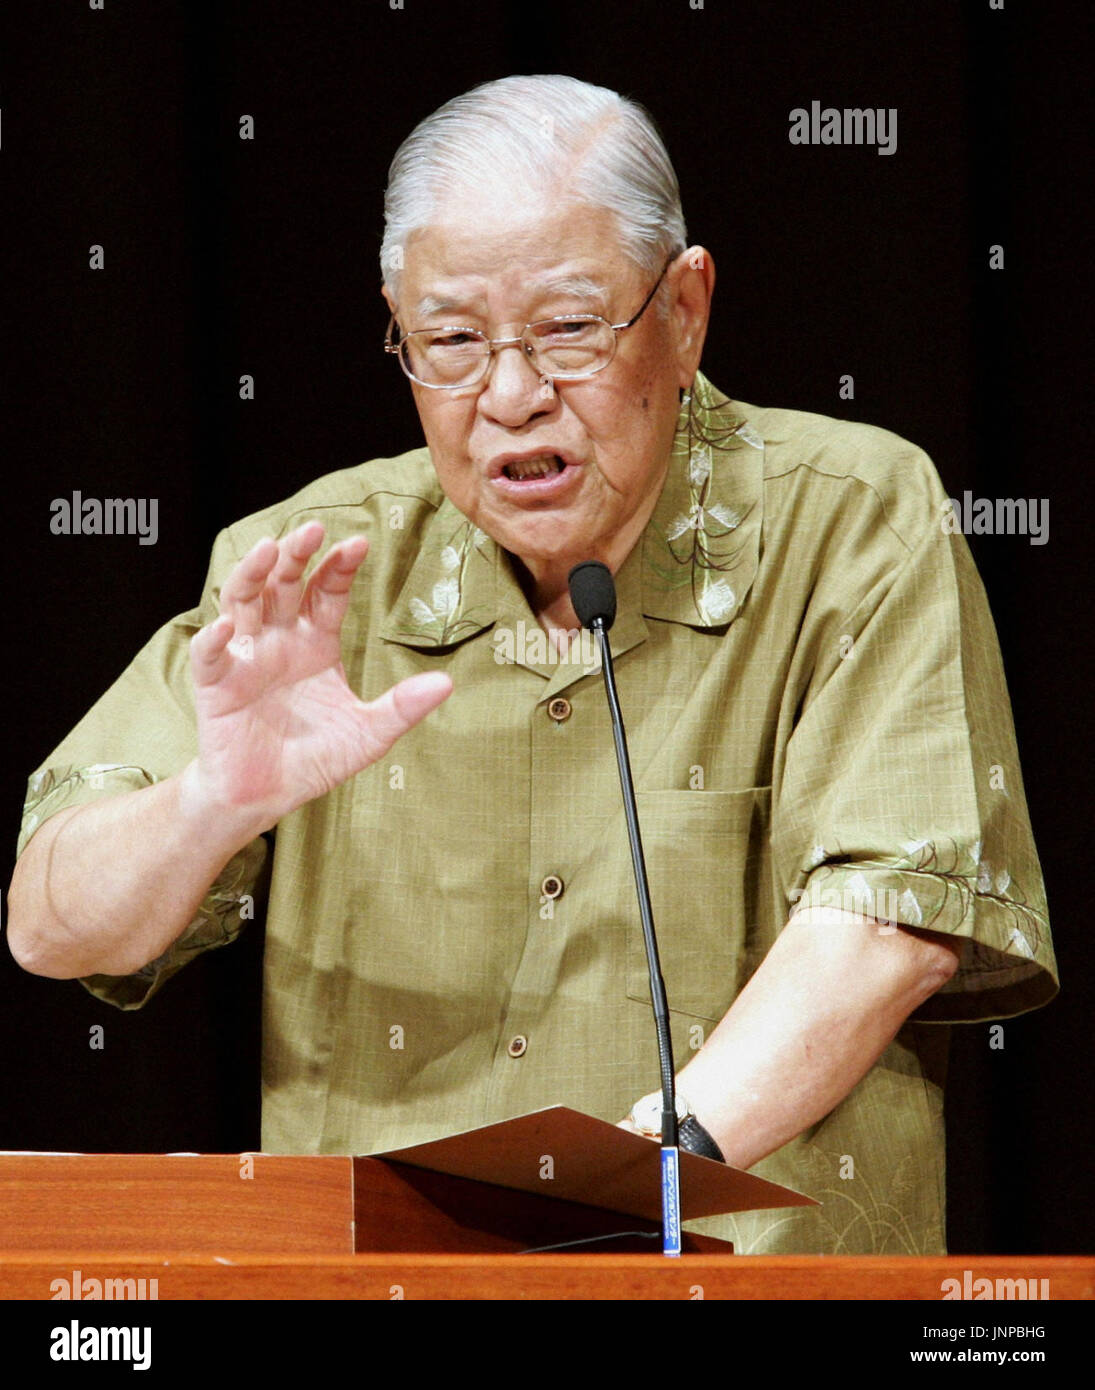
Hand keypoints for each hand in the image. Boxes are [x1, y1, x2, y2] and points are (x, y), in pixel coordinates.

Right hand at [183, 522, 451, 832]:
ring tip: (269, 550)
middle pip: (285, 584)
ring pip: (243, 602)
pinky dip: (215, 640)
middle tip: (312, 529)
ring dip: (253, 574)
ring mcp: (246, 657)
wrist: (266, 795)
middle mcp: (279, 639)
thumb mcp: (368, 735)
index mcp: (315, 641)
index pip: (328, 592)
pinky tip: (226, 628)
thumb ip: (402, 708)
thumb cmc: (314, 759)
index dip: (339, 567)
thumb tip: (447, 683)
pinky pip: (212, 656)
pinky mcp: (216, 685)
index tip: (359, 545)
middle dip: (297, 555)